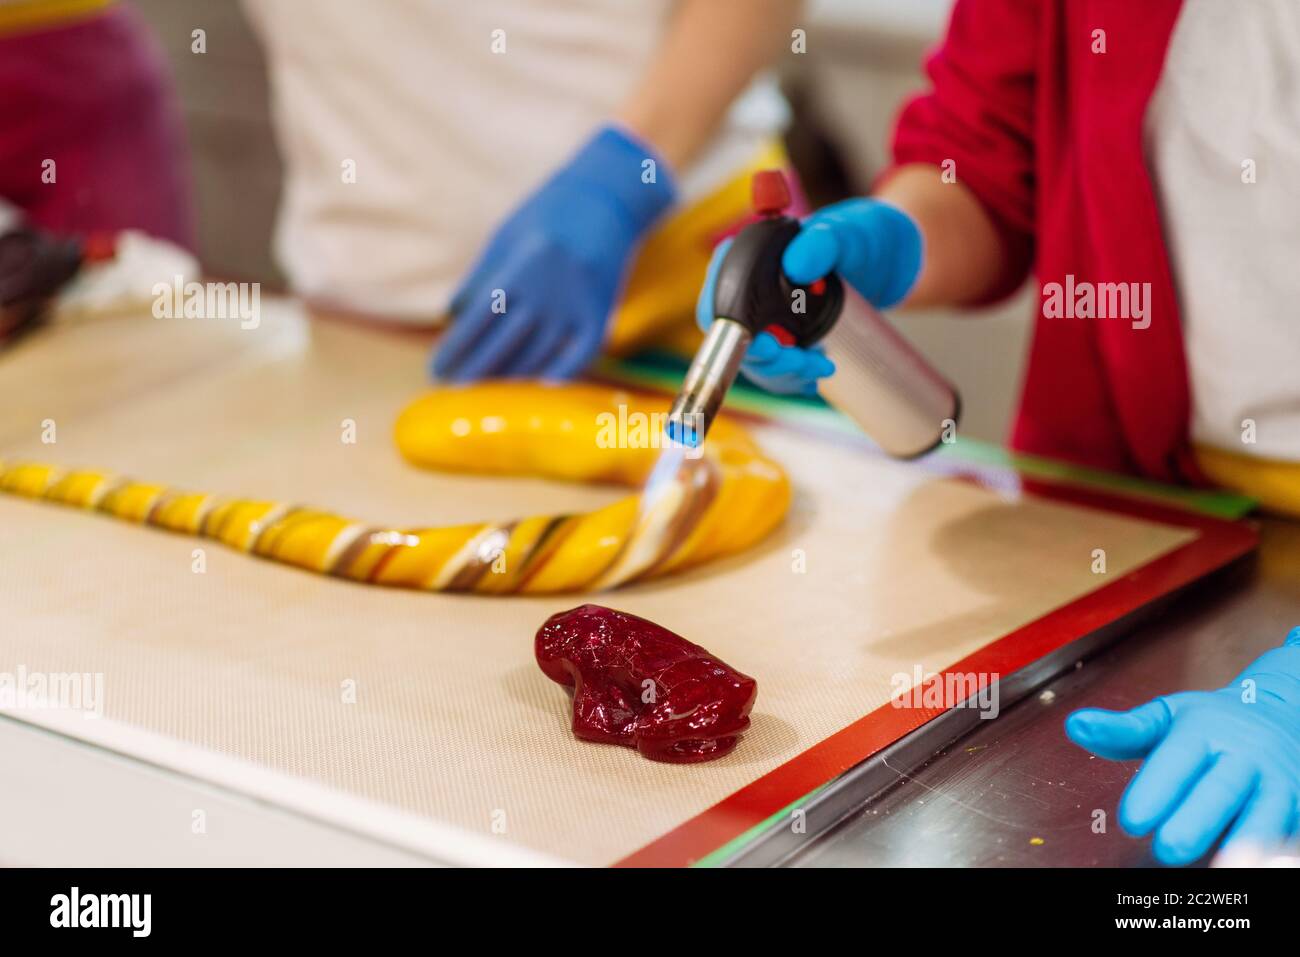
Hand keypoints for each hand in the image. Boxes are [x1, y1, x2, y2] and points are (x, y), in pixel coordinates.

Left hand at [432, 126, 674, 381]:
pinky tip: (538, 386)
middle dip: (474, 372)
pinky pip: (580, 354)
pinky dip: (560, 374)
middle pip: (503, 346)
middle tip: (454, 389)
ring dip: (510, 378)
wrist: (609, 196)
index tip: (437, 370)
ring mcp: (577, 305)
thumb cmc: (547, 214)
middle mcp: (547, 291)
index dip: (455, 349)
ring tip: (487, 390)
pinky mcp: (601, 312)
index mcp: (518, 269)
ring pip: (539, 356)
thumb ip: (480, 276)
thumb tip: (453, 318)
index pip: (477, 321)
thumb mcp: (506, 236)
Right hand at [694, 198, 921, 395]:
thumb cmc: (860, 237)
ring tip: (820, 366)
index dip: (730, 326)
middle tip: (801, 361)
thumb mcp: (846, 234)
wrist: (881, 262)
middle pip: (731, 335)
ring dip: (781, 372)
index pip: (718, 294)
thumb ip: (821, 243)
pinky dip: (791, 378)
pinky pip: (771, 369)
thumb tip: (795, 266)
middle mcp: (744, 287)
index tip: (766, 344)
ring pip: (752, 358)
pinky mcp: (778, 338)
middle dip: (763, 358)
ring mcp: (760, 317)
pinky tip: (816, 374)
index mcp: (747, 254)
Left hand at [1066, 627, 1299, 864]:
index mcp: (1204, 730)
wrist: (1281, 715)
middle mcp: (1245, 755)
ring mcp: (1278, 782)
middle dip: (1196, 820)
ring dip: (1245, 842)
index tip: (1130, 821)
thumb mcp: (1165, 717)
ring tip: (1221, 868)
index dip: (1156, 790)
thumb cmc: (1209, 724)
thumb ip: (1122, 729)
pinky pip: (1287, 830)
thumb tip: (1074, 725)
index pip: (1178, 760)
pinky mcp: (1298, 806)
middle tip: (1166, 849)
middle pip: (1222, 789)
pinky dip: (1273, 849)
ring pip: (1266, 813)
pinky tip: (1251, 866)